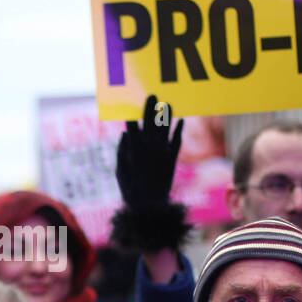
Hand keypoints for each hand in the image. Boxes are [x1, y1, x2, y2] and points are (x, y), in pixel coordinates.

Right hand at [116, 94, 182, 210]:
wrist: (149, 205)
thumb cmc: (130, 188)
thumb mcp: (120, 169)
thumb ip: (122, 149)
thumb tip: (125, 133)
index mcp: (133, 148)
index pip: (132, 125)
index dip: (132, 114)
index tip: (131, 103)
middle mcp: (149, 146)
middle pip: (150, 122)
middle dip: (150, 108)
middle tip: (152, 95)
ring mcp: (162, 151)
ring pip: (164, 128)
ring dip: (166, 115)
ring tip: (168, 103)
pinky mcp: (172, 159)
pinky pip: (177, 141)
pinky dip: (179, 130)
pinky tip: (181, 120)